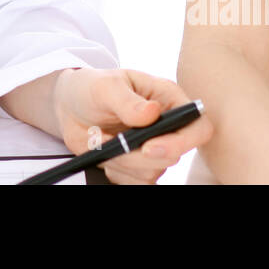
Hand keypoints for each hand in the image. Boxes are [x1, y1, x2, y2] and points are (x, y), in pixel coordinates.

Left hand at [51, 68, 212, 183]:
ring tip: (102, 140)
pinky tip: (104, 153)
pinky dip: (116, 172)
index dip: (181, 142)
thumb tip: (151, 113)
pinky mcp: (139, 166)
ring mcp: (154, 148)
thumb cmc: (92, 87)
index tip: (149, 147)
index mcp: (168, 99)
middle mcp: (167, 126)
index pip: (198, 127)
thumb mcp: (105, 86)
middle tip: (111, 142)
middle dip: (137, 155)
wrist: (70, 107)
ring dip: (121, 162)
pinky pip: (136, 183)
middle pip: (172, 156)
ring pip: (152, 172)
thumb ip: (126, 100)